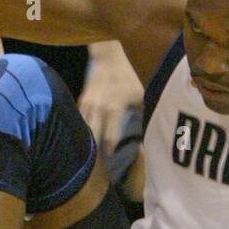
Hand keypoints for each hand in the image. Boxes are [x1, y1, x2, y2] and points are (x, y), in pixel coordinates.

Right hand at [79, 41, 143, 155]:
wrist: (107, 58)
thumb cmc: (126, 77)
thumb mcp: (140, 95)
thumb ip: (143, 114)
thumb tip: (150, 133)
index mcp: (113, 108)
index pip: (109, 138)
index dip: (110, 153)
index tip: (112, 166)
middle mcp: (97, 109)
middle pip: (92, 137)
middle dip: (94, 154)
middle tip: (96, 171)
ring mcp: (86, 105)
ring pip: (82, 130)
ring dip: (85, 145)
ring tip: (87, 161)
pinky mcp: (80, 102)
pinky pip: (78, 122)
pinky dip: (80, 133)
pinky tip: (81, 143)